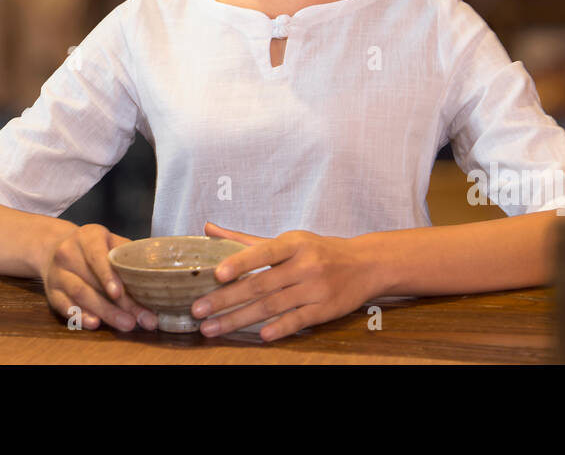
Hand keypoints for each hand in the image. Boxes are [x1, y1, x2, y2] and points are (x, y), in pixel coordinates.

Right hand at [42, 223, 158, 332]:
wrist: (56, 248)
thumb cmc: (95, 248)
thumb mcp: (111, 242)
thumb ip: (129, 256)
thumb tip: (157, 276)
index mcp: (87, 236)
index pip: (96, 255)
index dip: (107, 274)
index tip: (119, 293)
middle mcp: (68, 253)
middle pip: (92, 281)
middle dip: (117, 304)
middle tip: (138, 319)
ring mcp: (57, 273)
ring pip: (80, 295)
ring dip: (104, 313)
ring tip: (126, 324)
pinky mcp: (51, 292)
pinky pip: (64, 306)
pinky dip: (80, 316)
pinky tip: (95, 324)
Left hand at [191, 221, 380, 341]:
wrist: (365, 264)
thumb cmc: (318, 251)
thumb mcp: (288, 240)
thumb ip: (245, 240)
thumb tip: (208, 229)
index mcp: (294, 244)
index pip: (263, 252)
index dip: (240, 262)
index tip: (217, 274)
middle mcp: (305, 265)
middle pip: (261, 284)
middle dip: (227, 299)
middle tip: (199, 310)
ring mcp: (315, 289)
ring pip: (273, 306)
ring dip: (240, 319)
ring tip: (212, 328)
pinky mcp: (325, 310)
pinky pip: (298, 321)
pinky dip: (279, 328)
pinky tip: (260, 336)